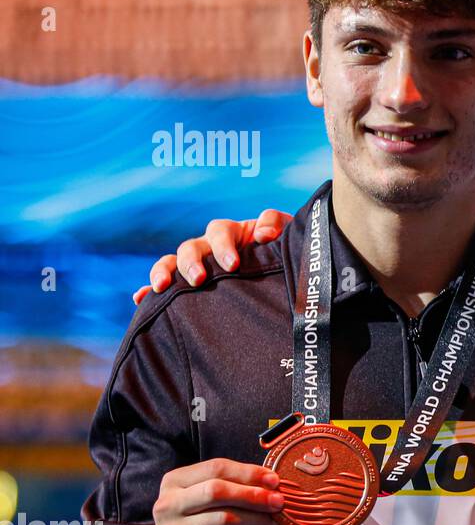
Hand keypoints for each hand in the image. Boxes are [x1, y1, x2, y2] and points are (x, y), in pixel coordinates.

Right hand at [132, 209, 291, 304]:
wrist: (281, 271)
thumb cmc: (283, 251)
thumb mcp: (286, 235)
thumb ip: (277, 225)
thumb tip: (263, 233)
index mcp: (233, 233)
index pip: (220, 231)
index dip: (223, 246)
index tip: (232, 264)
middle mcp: (209, 246)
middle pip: (191, 247)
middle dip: (192, 262)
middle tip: (199, 279)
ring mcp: (198, 264)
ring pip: (172, 261)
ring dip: (164, 272)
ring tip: (162, 288)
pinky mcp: (189, 284)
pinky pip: (165, 284)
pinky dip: (149, 289)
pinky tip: (139, 299)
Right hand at [152, 458, 285, 524]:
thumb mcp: (208, 502)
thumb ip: (233, 486)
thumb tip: (272, 481)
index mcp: (173, 482)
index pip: (215, 468)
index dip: (248, 472)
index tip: (274, 479)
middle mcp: (168, 505)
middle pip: (217, 491)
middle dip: (253, 495)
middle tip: (279, 501)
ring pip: (225, 518)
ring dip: (258, 518)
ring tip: (278, 520)